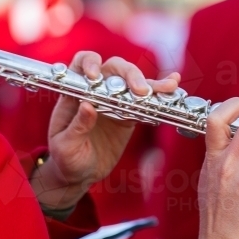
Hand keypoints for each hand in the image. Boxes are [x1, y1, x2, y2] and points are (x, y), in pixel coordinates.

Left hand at [30, 51, 179, 210]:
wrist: (80, 174)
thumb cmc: (66, 158)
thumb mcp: (65, 145)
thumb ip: (76, 126)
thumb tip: (88, 105)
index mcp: (75, 92)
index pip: (82, 64)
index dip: (91, 64)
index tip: (96, 77)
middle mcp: (96, 91)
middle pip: (115, 69)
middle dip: (130, 74)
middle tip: (140, 91)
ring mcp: (114, 101)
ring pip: (134, 82)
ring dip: (151, 83)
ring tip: (167, 87)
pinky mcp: (129, 114)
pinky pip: (145, 101)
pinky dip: (160, 93)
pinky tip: (172, 86)